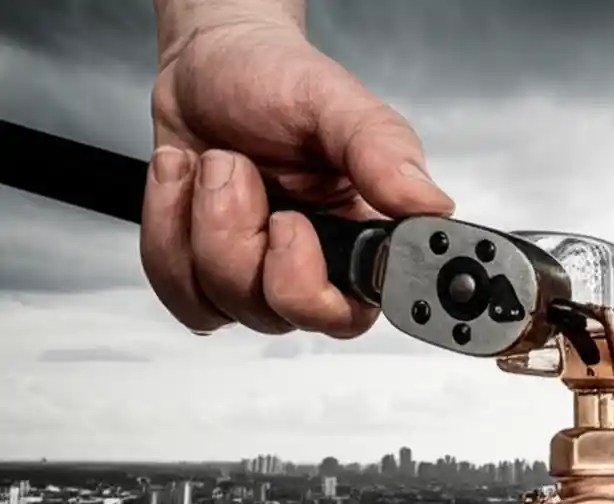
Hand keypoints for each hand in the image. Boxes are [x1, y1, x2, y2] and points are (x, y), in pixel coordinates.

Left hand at [141, 19, 452, 336]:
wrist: (210, 62)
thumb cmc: (278, 78)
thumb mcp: (337, 102)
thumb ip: (385, 154)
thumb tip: (432, 206)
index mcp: (365, 237)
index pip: (359, 310)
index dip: (321, 290)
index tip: (295, 226)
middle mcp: (318, 267)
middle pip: (287, 314)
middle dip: (246, 243)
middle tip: (241, 173)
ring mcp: (258, 277)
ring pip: (226, 305)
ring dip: (203, 224)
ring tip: (216, 162)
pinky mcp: (204, 276)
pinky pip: (181, 294)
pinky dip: (166, 231)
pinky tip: (183, 180)